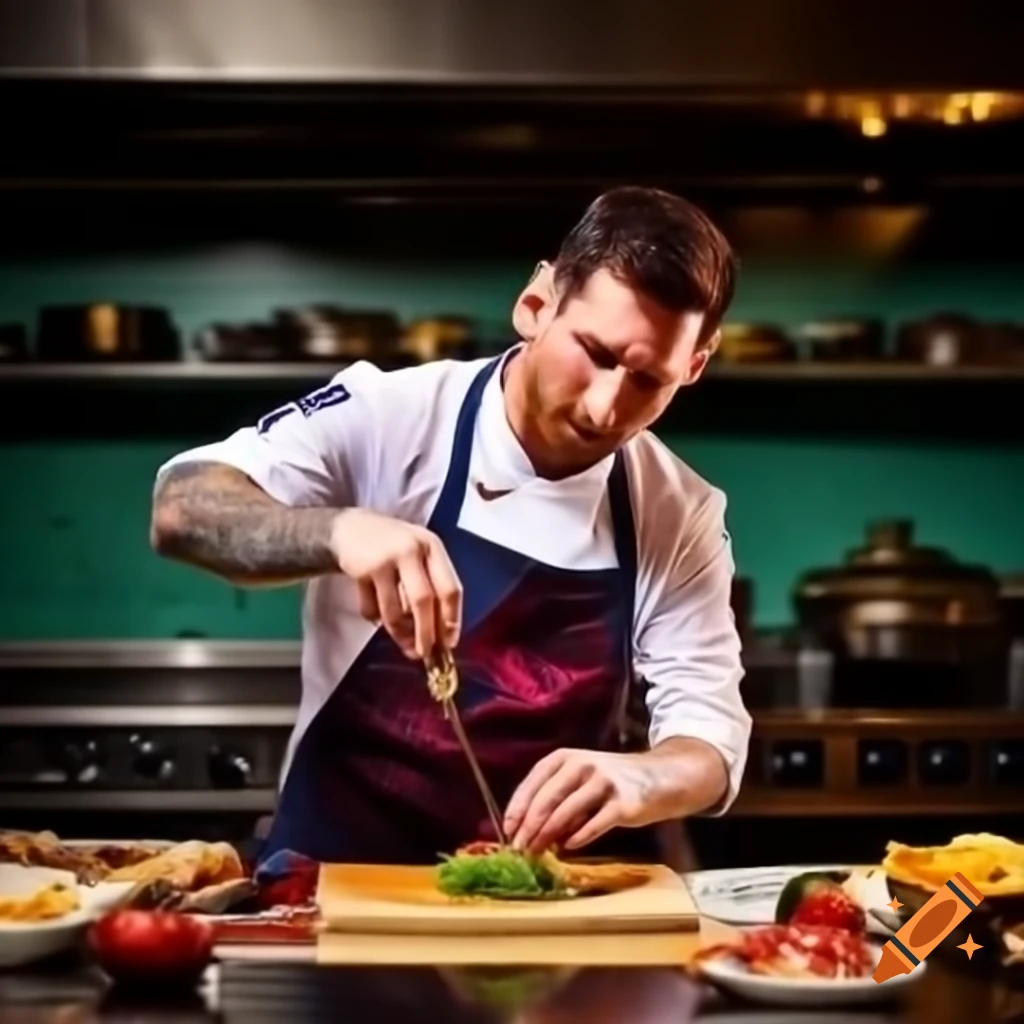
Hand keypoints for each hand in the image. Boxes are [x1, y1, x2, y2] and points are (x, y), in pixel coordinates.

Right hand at [330, 508, 462, 659]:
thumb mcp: (418, 557)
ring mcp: (386, 559)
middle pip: (424, 600)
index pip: (450, 588)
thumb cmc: (392, 547)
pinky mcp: (363, 569)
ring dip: (400, 634)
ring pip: (395, 609)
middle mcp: (412, 549)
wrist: (350, 528)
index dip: (451, 619)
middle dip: (426, 633)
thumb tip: (439, 635)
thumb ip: (430, 587)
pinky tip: (377, 615)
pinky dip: (375, 618)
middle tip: (425, 655)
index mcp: (433, 547)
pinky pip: (372, 608)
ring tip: (405, 645)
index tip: (450, 643)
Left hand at [503, 748, 665, 854]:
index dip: (517, 807)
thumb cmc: (611, 782)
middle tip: (519, 849)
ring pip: (566, 812)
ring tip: (538, 853)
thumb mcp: (580, 779)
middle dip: (529, 827)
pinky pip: (594, 824)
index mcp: (566, 757)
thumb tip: (527, 830)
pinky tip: (568, 848)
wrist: (658, 778)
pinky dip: (578, 838)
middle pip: (547, 799)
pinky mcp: (623, 803)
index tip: (507, 830)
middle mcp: (583, 765)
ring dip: (548, 836)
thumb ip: (556, 798)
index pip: (533, 781)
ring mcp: (604, 782)